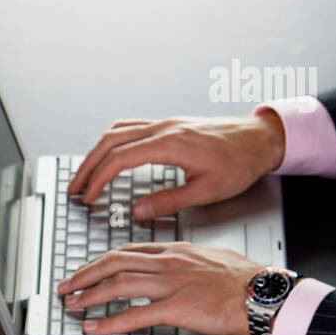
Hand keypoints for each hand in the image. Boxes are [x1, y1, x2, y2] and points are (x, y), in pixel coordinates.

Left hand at [57, 242, 263, 334]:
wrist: (265, 294)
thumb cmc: (247, 281)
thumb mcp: (213, 261)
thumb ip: (190, 264)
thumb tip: (181, 271)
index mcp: (178, 251)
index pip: (130, 250)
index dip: (102, 261)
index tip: (87, 270)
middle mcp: (170, 262)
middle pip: (116, 261)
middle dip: (86, 273)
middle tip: (68, 286)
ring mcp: (173, 284)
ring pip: (120, 283)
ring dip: (91, 295)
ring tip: (74, 305)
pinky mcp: (178, 307)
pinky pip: (136, 314)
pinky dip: (111, 322)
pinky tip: (95, 327)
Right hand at [68, 111, 285, 215]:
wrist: (260, 139)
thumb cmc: (240, 163)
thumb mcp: (205, 192)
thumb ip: (168, 202)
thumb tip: (137, 211)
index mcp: (171, 144)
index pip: (120, 159)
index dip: (99, 179)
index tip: (87, 197)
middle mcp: (165, 128)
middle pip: (111, 140)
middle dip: (88, 165)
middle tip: (75, 187)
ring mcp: (167, 123)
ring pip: (119, 130)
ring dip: (98, 151)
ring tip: (87, 174)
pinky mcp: (171, 125)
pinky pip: (132, 128)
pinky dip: (114, 142)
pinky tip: (111, 156)